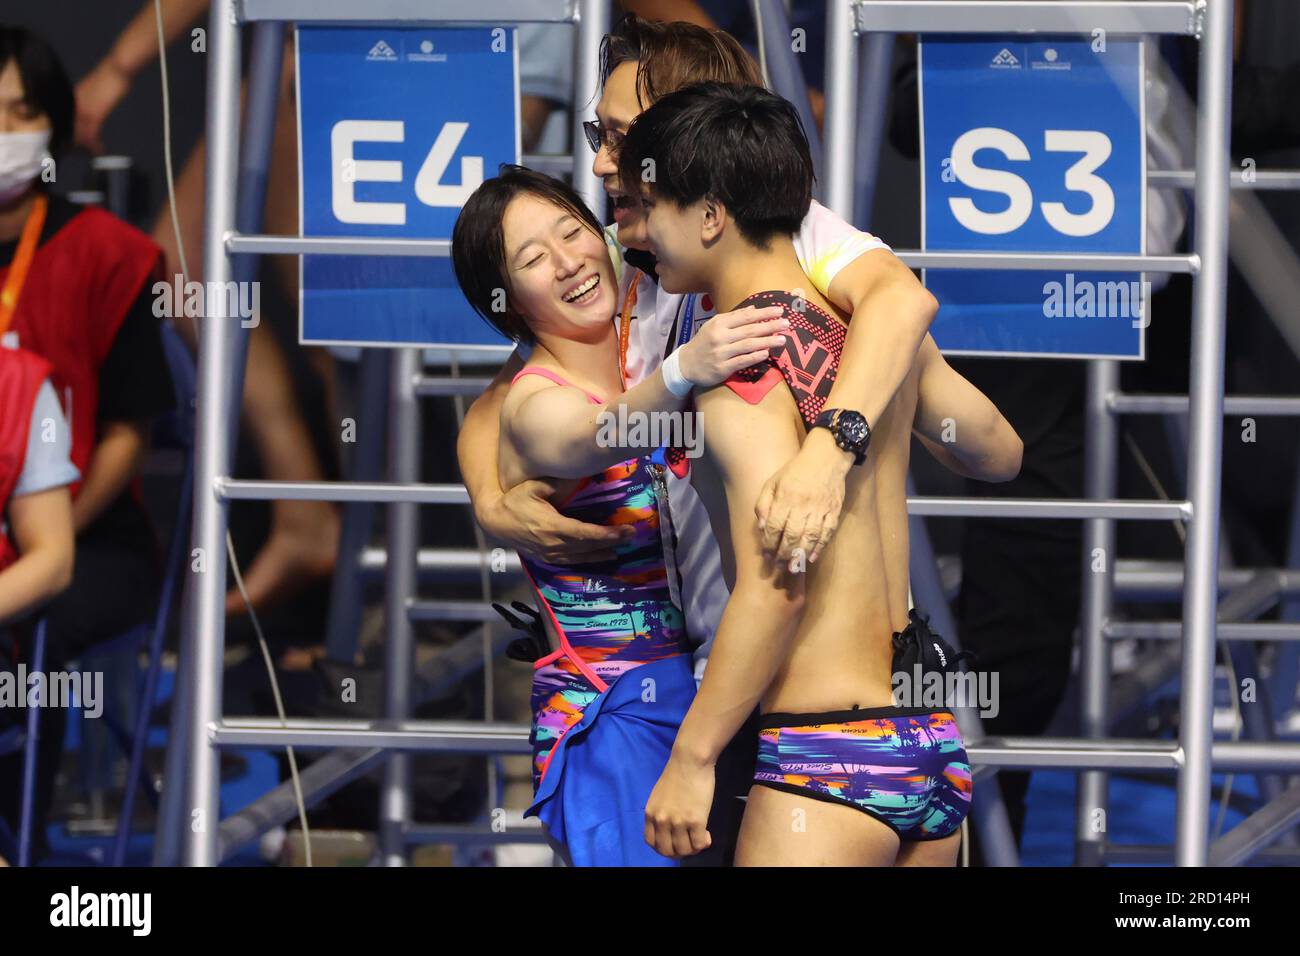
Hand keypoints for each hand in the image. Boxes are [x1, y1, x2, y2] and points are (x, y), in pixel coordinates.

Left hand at [74, 61, 132, 153]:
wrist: (117, 69)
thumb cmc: (110, 77)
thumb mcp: (95, 91)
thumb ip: (89, 101)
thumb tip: (90, 111)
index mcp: (71, 99)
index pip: (63, 121)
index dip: (65, 135)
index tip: (70, 145)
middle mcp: (73, 105)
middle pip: (68, 130)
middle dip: (73, 145)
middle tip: (79, 154)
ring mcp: (83, 110)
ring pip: (78, 135)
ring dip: (85, 148)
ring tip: (92, 153)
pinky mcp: (94, 114)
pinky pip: (91, 136)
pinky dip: (95, 146)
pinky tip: (100, 150)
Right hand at [479, 478, 632, 563]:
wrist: (494, 521)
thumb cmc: (514, 500)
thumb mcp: (533, 486)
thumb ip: (556, 482)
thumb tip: (580, 472)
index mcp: (551, 526)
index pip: (585, 533)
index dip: (607, 534)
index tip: (625, 531)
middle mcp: (552, 544)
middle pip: (587, 547)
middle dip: (610, 542)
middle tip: (630, 536)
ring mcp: (548, 553)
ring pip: (580, 557)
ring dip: (600, 554)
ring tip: (618, 550)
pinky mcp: (545, 558)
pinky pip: (570, 562)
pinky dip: (586, 561)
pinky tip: (598, 557)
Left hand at [644, 753, 714, 858]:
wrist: (690, 760)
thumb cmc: (677, 774)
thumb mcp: (659, 796)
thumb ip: (660, 813)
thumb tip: (669, 829)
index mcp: (650, 814)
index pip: (652, 843)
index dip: (664, 848)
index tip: (674, 843)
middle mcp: (661, 820)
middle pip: (667, 851)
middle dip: (679, 852)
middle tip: (689, 844)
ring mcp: (678, 822)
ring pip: (684, 850)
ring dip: (693, 848)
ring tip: (699, 837)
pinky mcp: (696, 821)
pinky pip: (699, 844)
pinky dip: (704, 843)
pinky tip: (707, 834)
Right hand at [677, 305, 788, 386]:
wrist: (686, 364)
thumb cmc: (704, 343)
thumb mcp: (714, 325)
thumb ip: (734, 317)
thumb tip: (753, 309)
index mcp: (719, 324)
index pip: (746, 317)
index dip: (764, 313)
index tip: (780, 311)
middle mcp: (720, 337)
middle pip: (749, 330)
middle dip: (770, 326)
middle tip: (787, 323)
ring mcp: (721, 353)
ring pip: (748, 345)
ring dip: (767, 341)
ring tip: (782, 339)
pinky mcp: (723, 368)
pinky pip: (742, 361)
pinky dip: (755, 356)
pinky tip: (766, 353)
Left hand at [755, 429, 851, 567]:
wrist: (826, 457)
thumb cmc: (795, 470)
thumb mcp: (773, 481)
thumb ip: (764, 503)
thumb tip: (760, 526)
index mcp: (785, 497)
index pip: (774, 525)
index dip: (769, 542)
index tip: (765, 555)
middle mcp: (802, 505)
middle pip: (791, 535)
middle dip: (783, 554)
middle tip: (778, 568)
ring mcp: (820, 509)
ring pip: (809, 537)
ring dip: (800, 555)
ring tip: (793, 568)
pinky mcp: (834, 511)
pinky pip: (827, 533)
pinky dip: (819, 547)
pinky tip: (811, 558)